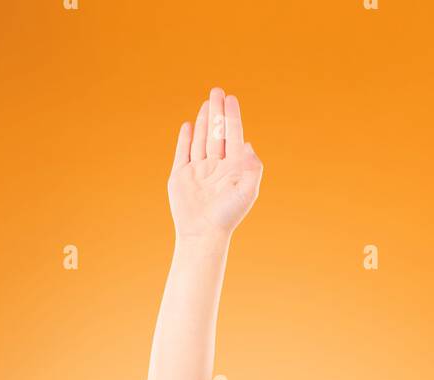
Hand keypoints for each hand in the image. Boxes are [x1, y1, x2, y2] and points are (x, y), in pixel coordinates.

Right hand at [168, 87, 262, 239]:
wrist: (202, 234)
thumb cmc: (227, 216)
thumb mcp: (248, 192)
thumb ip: (252, 168)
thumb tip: (249, 145)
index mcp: (232, 168)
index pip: (233, 136)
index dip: (232, 117)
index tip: (231, 99)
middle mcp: (216, 166)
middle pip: (216, 133)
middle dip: (217, 112)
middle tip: (217, 91)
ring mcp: (198, 170)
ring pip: (200, 139)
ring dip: (203, 121)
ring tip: (206, 103)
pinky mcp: (181, 176)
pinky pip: (182, 153)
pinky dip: (185, 139)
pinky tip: (188, 126)